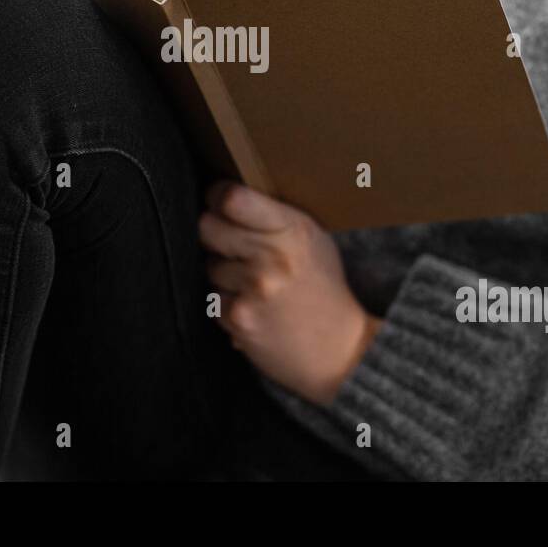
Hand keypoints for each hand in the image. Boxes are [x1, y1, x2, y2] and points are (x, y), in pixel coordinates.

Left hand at [199, 180, 382, 405]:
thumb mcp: (314, 240)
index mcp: (292, 230)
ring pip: (209, 265)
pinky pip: (213, 299)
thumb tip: (228, 198)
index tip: (217, 200)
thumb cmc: (324, 290)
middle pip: (208, 227)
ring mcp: (254, 288)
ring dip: (224, 274)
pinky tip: (253, 309)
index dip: (217, 196)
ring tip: (254, 286)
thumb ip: (276, 218)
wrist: (339, 350)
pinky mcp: (239, 318)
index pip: (233, 198)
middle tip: (230, 243)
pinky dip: (227, 305)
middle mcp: (272, 256)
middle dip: (214, 233)